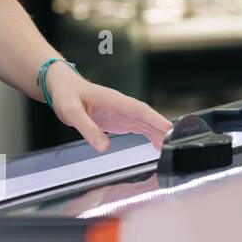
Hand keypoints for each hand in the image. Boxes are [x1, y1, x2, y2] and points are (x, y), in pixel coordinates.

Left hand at [46, 63, 172, 151]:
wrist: (63, 89)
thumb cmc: (67, 96)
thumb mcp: (71, 112)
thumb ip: (87, 128)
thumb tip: (103, 147)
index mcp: (115, 101)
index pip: (140, 110)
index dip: (156, 120)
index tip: (170, 130)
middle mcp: (123, 106)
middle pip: (149, 119)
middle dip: (164, 131)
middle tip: (178, 147)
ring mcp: (124, 113)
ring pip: (147, 124)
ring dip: (160, 136)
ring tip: (172, 152)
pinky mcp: (121, 120)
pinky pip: (141, 128)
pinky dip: (151, 137)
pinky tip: (159, 147)